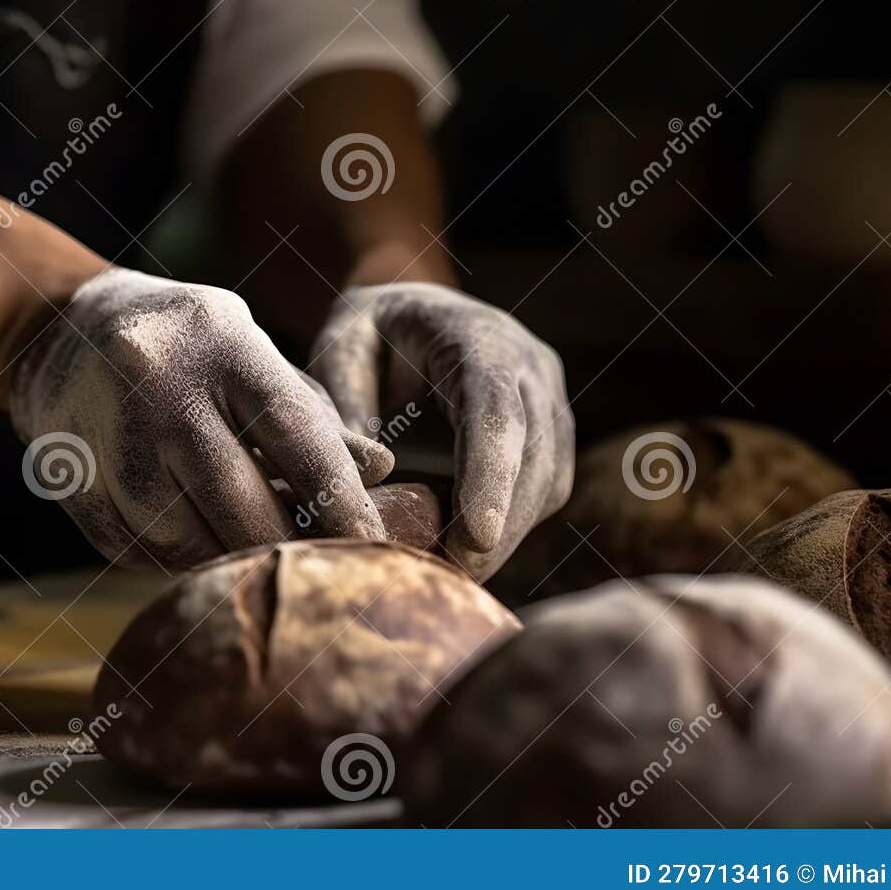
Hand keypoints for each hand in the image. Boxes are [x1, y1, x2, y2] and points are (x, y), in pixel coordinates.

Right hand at [11, 269, 392, 569]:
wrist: (61, 331)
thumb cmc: (185, 346)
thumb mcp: (251, 352)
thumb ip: (314, 414)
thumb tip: (381, 472)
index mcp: (219, 343)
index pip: (293, 431)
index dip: (339, 497)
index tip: (375, 544)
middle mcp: (159, 387)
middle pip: (240, 502)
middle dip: (287, 543)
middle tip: (320, 566)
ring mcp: (110, 438)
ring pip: (188, 542)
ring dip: (229, 557)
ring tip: (252, 543)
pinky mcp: (76, 485)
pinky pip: (143, 553)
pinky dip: (180, 556)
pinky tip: (193, 532)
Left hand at [309, 282, 573, 579]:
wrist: (408, 312)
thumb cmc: (367, 333)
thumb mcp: (341, 348)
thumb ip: (346, 404)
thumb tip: (369, 478)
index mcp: (478, 336)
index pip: (497, 408)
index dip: (490, 474)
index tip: (475, 538)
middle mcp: (528, 364)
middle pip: (534, 453)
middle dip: (501, 524)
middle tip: (455, 578)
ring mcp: (547, 398)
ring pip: (549, 478)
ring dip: (509, 534)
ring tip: (457, 574)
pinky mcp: (549, 431)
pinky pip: (545, 488)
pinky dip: (513, 526)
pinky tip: (470, 551)